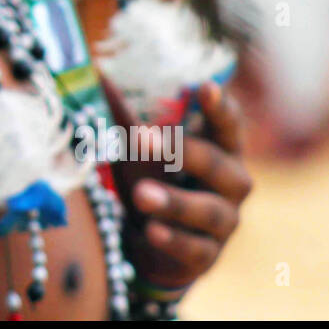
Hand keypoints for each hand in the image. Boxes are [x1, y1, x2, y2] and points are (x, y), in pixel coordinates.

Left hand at [101, 80, 252, 290]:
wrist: (153, 240)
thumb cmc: (154, 179)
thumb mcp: (140, 150)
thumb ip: (125, 117)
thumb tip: (95, 73)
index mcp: (220, 149)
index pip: (227, 124)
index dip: (219, 106)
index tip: (203, 86)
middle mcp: (232, 183)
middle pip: (219, 165)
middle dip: (184, 152)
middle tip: (142, 139)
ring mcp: (224, 221)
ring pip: (208, 211)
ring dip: (174, 201)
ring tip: (140, 194)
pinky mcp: (208, 255)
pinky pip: (195, 249)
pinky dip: (174, 239)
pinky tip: (151, 230)